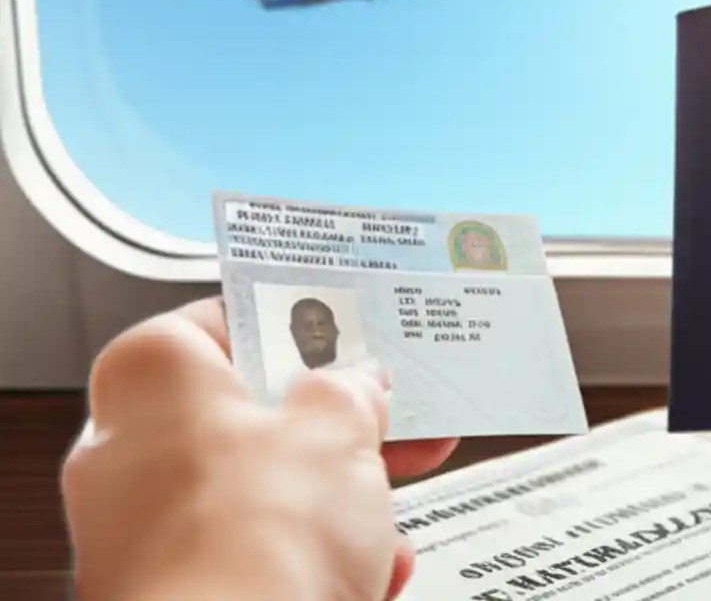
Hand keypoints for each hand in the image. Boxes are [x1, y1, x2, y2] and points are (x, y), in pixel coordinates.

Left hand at [60, 297, 458, 600]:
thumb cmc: (256, 538)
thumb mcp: (337, 427)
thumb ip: (350, 389)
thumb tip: (356, 382)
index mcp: (152, 379)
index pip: (221, 324)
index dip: (295, 328)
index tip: (350, 338)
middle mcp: (130, 450)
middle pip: (251, 417)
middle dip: (337, 428)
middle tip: (393, 419)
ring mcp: (146, 529)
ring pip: (261, 493)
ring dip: (339, 502)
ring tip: (394, 513)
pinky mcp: (175, 589)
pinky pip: (257, 555)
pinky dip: (314, 559)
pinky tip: (372, 570)